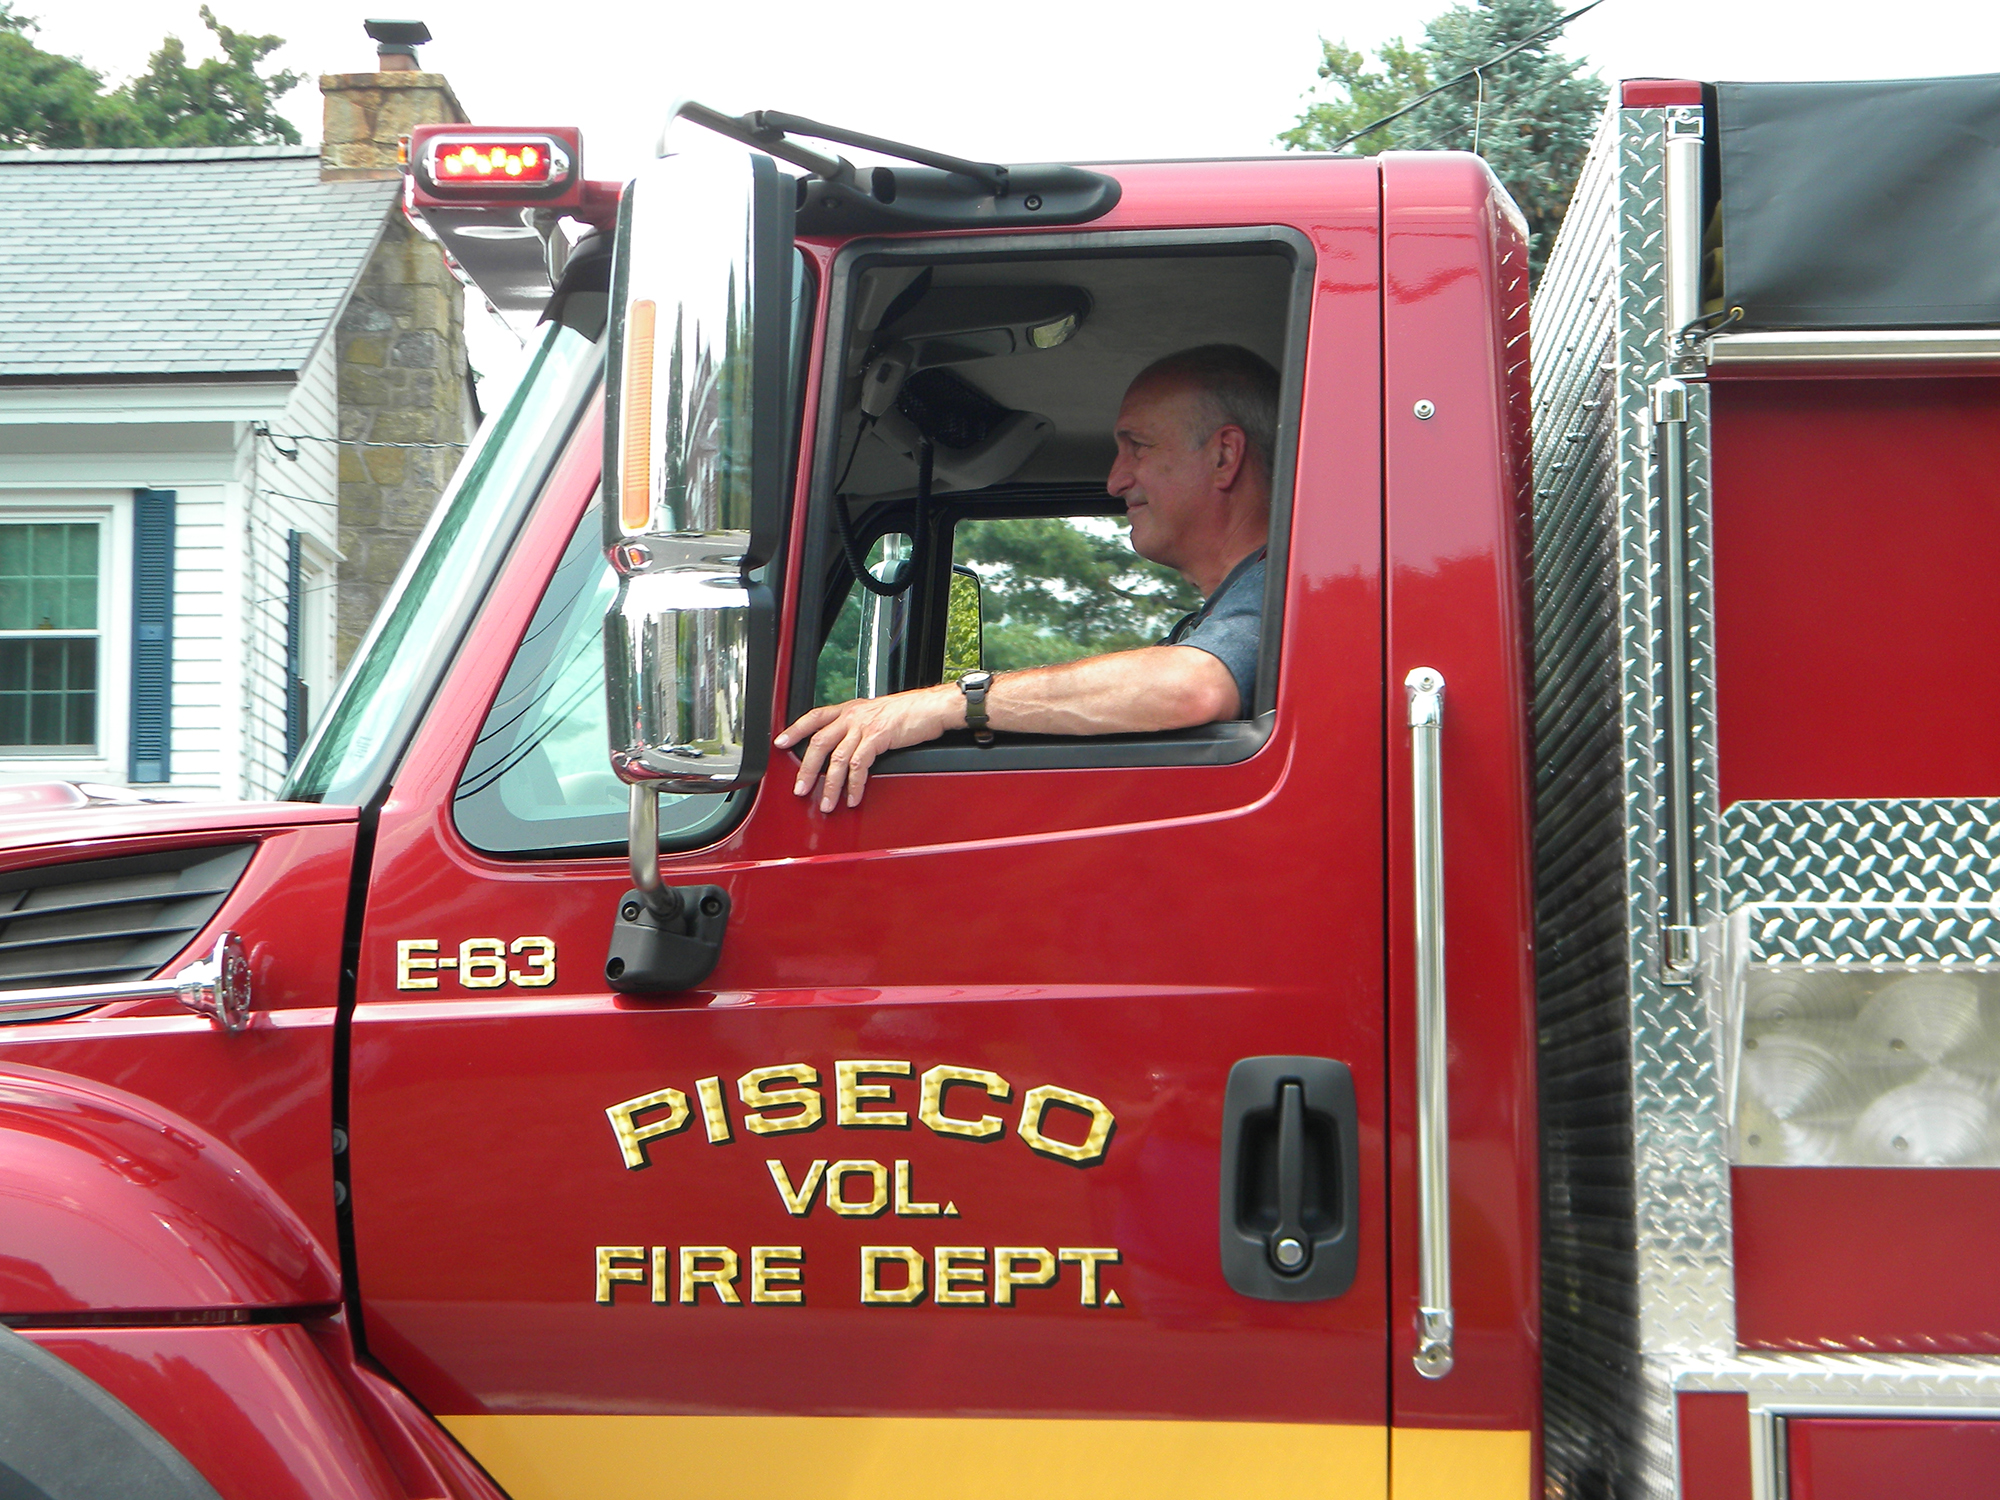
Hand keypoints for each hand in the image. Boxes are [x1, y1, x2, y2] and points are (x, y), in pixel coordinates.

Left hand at [774, 686, 958, 810]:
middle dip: (806, 770)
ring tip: (827, 803)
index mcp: (849, 710)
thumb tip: (846, 747)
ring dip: (830, 785)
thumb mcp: (876, 715)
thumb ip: (858, 728)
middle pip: (818, 743)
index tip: (781, 742)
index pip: (813, 717)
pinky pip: (859, 766)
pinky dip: (854, 785)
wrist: (930, 707)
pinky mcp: (877, 738)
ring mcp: (864, 726)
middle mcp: (852, 716)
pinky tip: (852, 797)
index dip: (795, 729)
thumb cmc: (908, 713)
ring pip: (836, 759)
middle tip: (801, 790)